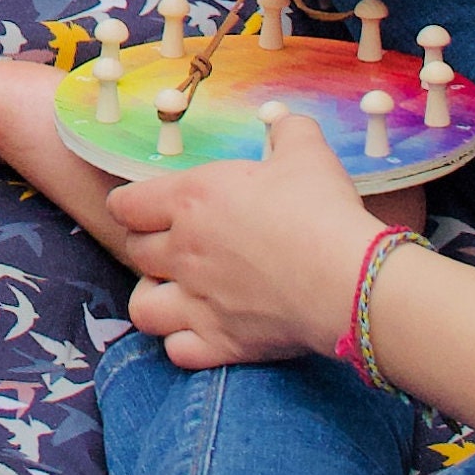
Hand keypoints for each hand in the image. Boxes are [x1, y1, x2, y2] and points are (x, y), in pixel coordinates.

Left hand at [105, 110, 382, 367]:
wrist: (348, 280)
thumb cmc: (321, 210)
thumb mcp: (305, 152)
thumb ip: (288, 131)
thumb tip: (286, 123)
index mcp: (190, 199)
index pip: (125, 204)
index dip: (132, 206)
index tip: (148, 208)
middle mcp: (183, 251)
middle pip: (134, 251)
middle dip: (148, 248)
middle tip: (176, 248)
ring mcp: (197, 301)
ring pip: (142, 307)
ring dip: (154, 300)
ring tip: (178, 293)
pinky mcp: (222, 344)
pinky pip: (176, 351)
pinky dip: (183, 345)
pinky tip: (203, 332)